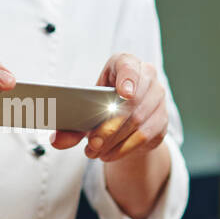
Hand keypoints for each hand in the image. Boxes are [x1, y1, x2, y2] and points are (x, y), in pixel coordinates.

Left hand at [51, 53, 166, 161]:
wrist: (126, 119)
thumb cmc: (103, 105)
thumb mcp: (85, 110)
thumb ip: (70, 126)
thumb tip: (56, 141)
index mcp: (124, 63)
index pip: (129, 65)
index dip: (127, 78)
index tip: (124, 93)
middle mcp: (147, 77)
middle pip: (132, 102)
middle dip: (110, 126)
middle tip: (93, 143)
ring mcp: (158, 99)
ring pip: (138, 122)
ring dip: (114, 141)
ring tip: (95, 152)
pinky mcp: (162, 120)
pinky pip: (145, 137)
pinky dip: (124, 148)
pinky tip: (109, 155)